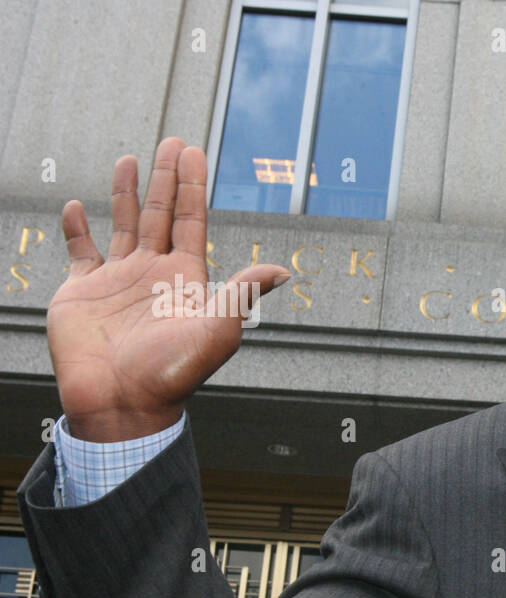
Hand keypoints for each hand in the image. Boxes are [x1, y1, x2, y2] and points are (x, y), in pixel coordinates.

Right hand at [47, 137, 290, 441]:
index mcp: (186, 278)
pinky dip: (76, 230)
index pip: (192, 221)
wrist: (123, 402)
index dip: (193, 187)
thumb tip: (282, 271)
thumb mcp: (217, 329)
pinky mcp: (84, 292)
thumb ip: (244, 294)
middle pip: (162, 214)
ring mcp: (119, 280)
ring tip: (130, 159)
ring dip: (127, 193)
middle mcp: (154, 273)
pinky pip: (80, 252)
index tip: (194, 153)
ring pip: (125, 225)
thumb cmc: (172, 373)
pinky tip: (76, 208)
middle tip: (173, 141)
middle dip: (167, 178)